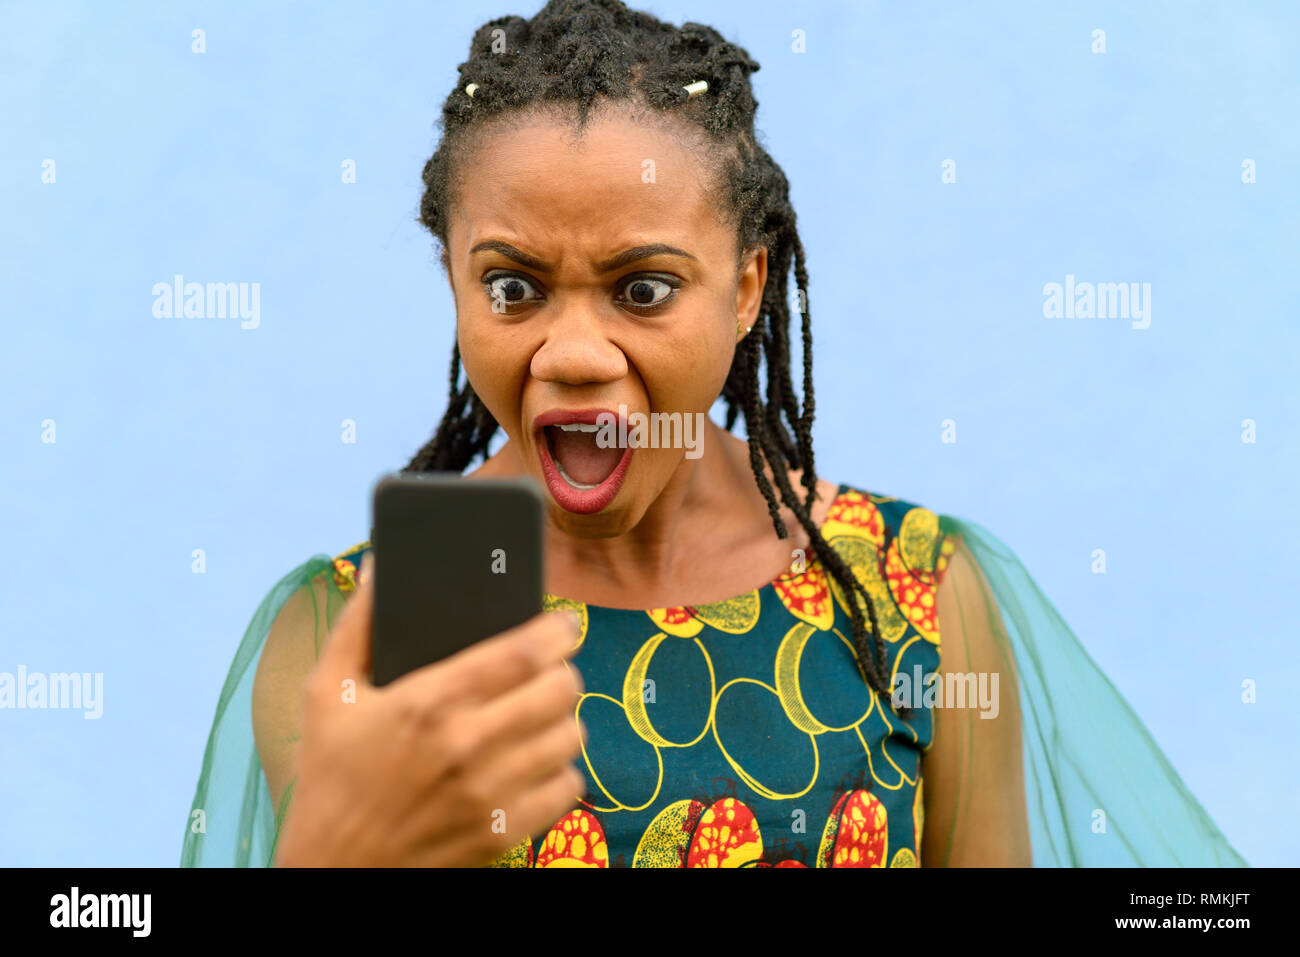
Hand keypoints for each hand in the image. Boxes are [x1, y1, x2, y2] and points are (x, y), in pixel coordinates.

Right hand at [273, 555, 586, 865]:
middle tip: (551, 669)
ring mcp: (490, 794)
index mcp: (428, 702)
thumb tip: (383, 568)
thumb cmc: (330, 778)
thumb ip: (358, 624)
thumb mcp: (326, 694)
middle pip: (560, 690)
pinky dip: (560, 770)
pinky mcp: (503, 833)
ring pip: (570, 735)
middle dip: (563, 671)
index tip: (564, 623)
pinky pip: (567, 787)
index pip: (522, 653)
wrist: (333, 871)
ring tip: (543, 713)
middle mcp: (467, 745)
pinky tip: (537, 761)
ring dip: (563, 718)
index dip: (558, 630)